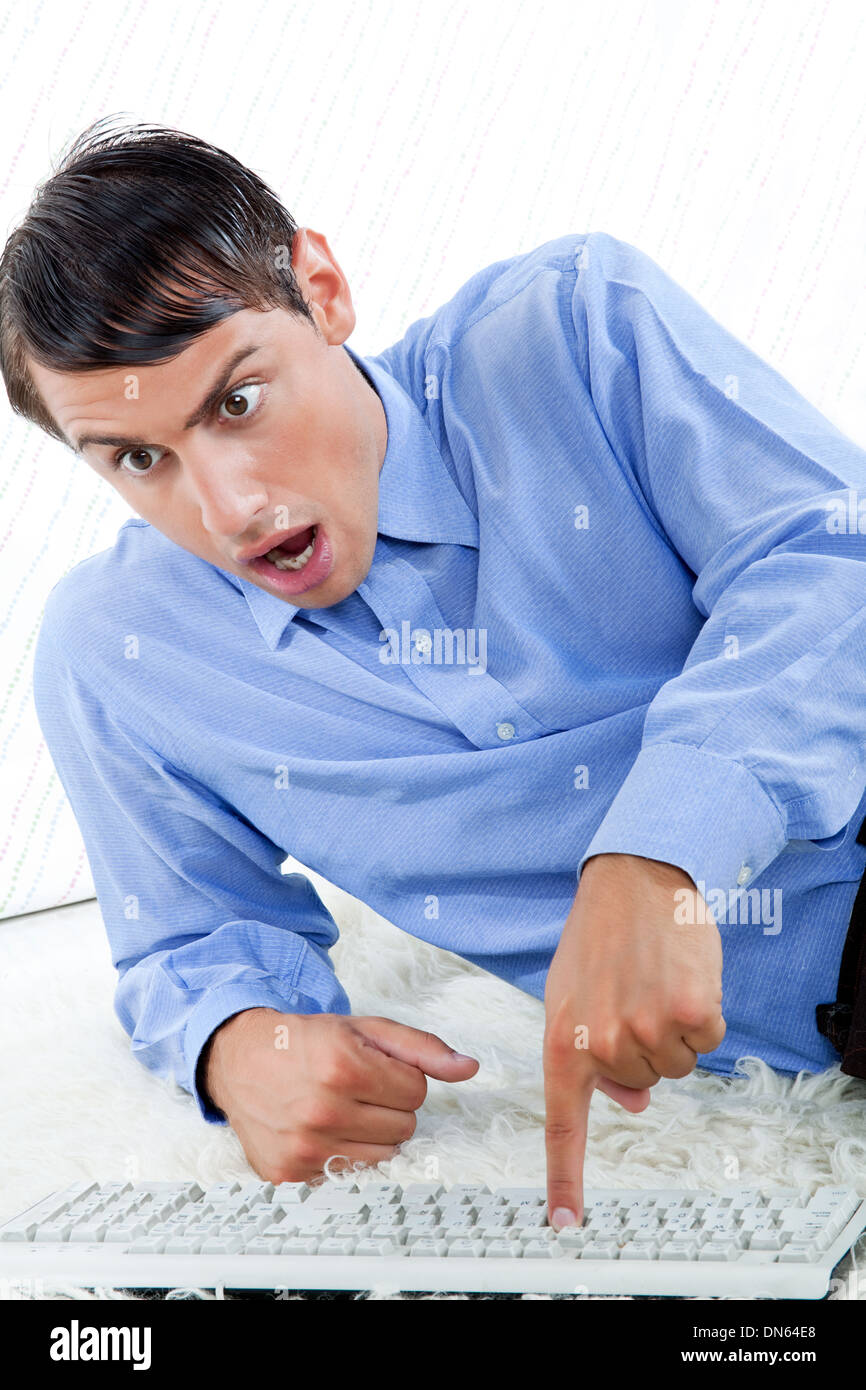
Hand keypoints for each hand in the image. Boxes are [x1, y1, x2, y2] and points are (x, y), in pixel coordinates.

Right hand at [201, 1008, 478, 1182]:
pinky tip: (319, 1128)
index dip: (400, 1078)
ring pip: (383, 1156)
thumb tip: (469, 1068)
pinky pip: (349, 1174)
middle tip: (355, 1087)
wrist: (239, 1059)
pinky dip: (342, 1154)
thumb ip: (420, 1048)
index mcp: (343, 1067)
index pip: (417, 1093)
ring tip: (339, 1107)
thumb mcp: (364, 1029)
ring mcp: (304, 1148)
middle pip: (404, 1127)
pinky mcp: (290, 1174)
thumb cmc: (306, 1041)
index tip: (373, 1068)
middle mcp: (322, 1111)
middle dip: (388, 1105)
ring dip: (370, 1133)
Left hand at [543, 853, 724, 1228]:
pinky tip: (680, 976)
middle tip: (631, 995)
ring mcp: (645, 1031)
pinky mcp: (689, 1013)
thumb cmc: (599, 936)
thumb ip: (588, 1051)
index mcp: (562, 1042)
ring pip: (676, 1066)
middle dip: (642, 1047)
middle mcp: (600, 1044)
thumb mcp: (572, 995)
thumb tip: (630, 1100)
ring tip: (652, 982)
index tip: (563, 1224)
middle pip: (642, 1084)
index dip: (564, 1179)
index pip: (563, 1125)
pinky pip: (706, 1039)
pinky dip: (702, 1013)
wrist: (633, 878)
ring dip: (673, 1030)